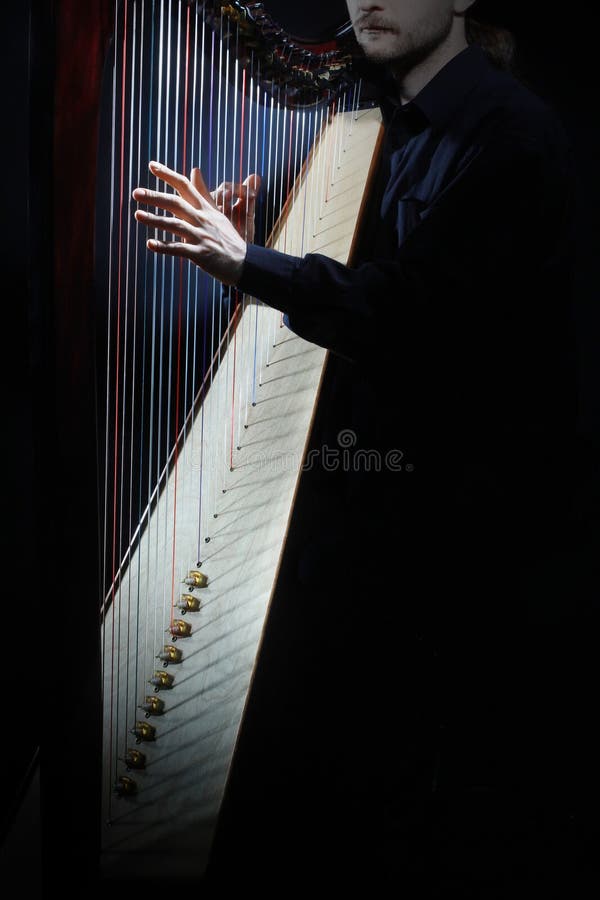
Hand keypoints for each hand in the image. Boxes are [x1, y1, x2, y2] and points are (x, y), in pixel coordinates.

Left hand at [132, 161, 255, 285]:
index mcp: (205, 209)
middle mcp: (203, 220)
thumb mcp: (218, 213)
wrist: (246, 263)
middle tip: (136, 193)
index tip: (151, 165)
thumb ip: (203, 193)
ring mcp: (202, 237)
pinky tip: (150, 244)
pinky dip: (164, 247)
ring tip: (138, 215)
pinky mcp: (202, 255)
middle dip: (155, 197)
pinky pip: (180, 249)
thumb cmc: (229, 240)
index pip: (186, 186)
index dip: (168, 175)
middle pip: (176, 204)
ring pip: (176, 225)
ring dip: (155, 220)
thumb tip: (195, 170)